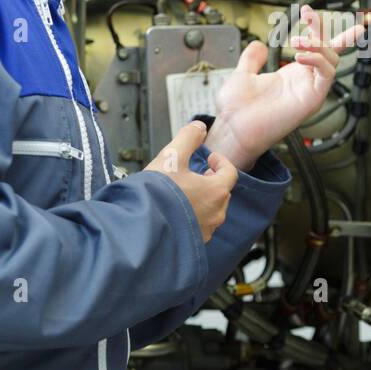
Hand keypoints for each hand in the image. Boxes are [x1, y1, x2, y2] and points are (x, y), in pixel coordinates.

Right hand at [144, 120, 237, 242]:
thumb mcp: (171, 156)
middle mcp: (216, 213)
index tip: (210, 159)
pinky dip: (192, 216)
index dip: (220, 162)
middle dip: (211, 180)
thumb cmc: (157, 194)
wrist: (140, 228)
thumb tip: (199, 127)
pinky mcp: (193, 242)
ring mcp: (206, 230)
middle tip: (197, 173)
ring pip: (211, 210)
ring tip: (183, 192)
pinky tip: (175, 210)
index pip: (230, 172)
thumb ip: (188, 138)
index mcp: (217, 191)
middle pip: (221, 191)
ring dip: (201, 199)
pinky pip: (199, 225)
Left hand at [204, 4, 364, 169]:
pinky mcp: (311, 100)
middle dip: (322, 30)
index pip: (316, 51)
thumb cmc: (236, 110)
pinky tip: (300, 55)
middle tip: (307, 15)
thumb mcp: (243, 74)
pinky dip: (317, 61)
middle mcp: (304, 82)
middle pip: (330, 51)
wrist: (232, 129)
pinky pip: (325, 76)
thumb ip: (252, 59)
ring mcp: (309, 91)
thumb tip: (259, 45)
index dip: (320, 31)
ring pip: (331, 60)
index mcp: (292, 75)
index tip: (309, 11)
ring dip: (318, 44)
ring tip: (296, 40)